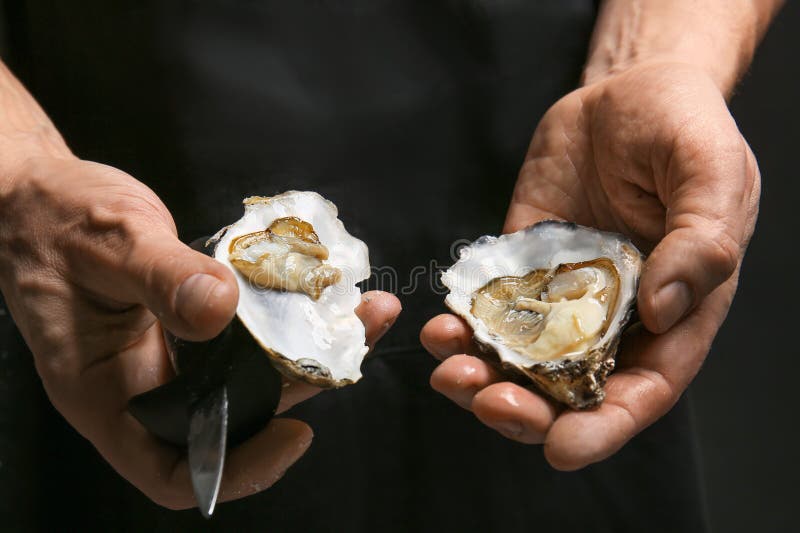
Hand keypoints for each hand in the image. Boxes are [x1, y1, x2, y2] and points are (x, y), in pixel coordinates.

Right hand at [0, 156, 400, 507]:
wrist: (43, 197)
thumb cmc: (53, 222)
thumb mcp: (107, 244)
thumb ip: (161, 277)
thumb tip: (219, 310)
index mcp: (107, 394)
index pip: (174, 470)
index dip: (239, 468)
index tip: (295, 432)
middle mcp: (148, 384)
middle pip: (234, 416)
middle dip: (301, 387)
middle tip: (354, 341)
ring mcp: (175, 355)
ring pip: (251, 372)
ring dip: (311, 345)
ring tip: (363, 309)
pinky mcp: (196, 323)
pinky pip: (249, 332)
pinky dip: (290, 314)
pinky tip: (325, 287)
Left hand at [421, 61, 758, 468]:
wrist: (627, 91)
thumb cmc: (684, 130)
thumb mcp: (710, 175)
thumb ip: (701, 243)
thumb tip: (662, 311)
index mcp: (673, 314)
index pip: (642, 391)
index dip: (603, 427)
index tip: (561, 447)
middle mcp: (613, 317)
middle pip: (569, 390)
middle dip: (526, 410)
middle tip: (485, 400)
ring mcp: (561, 294)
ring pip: (520, 358)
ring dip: (482, 375)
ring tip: (449, 364)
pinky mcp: (521, 265)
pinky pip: (489, 306)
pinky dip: (465, 324)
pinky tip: (443, 323)